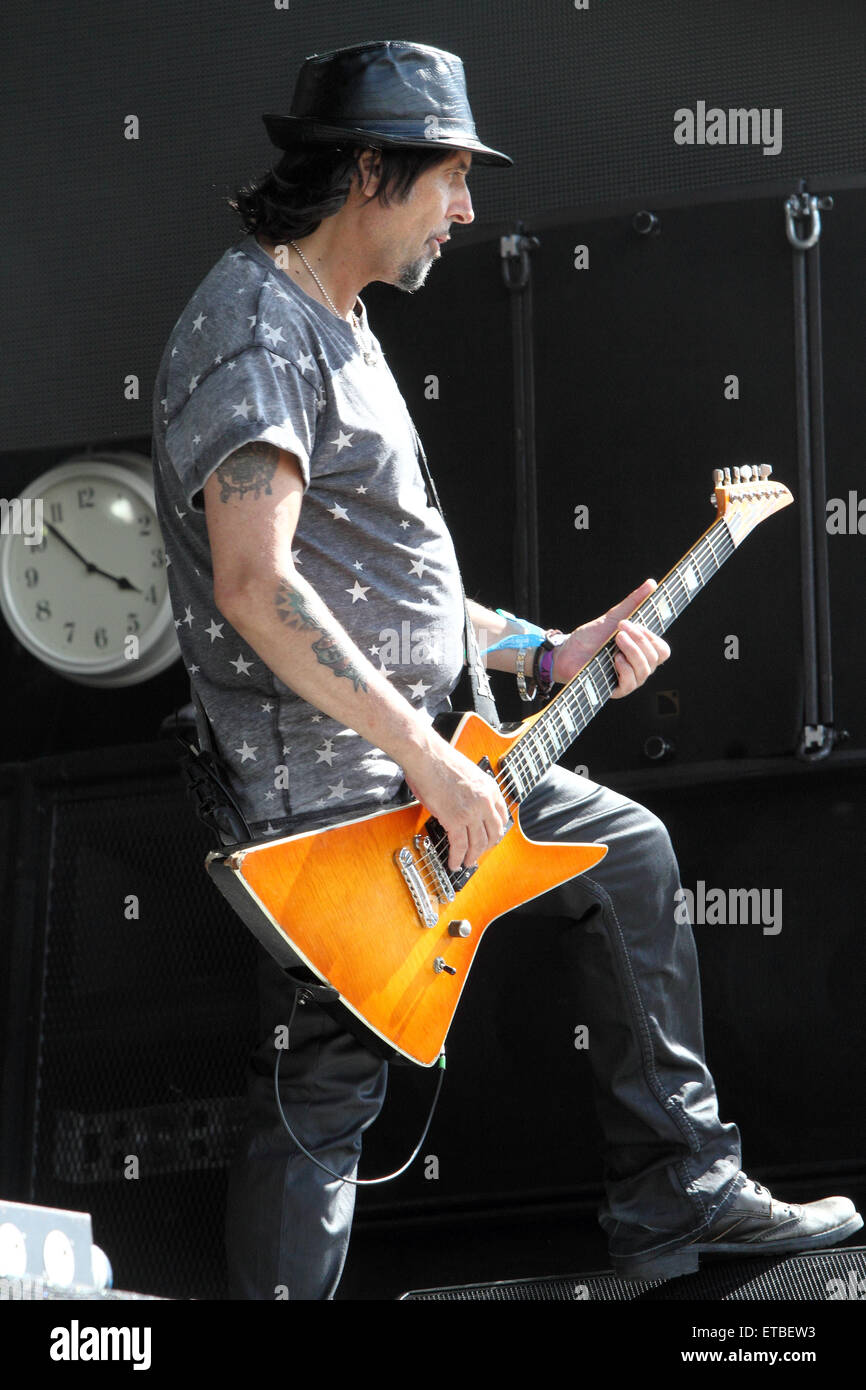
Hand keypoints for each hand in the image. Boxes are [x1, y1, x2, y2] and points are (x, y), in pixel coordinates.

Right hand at [402, 734, 510, 872]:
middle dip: (486, 847)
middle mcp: (485, 801)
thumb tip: (467, 806)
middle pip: (493, 834)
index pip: (502, 816)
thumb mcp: (469, 774)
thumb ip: (474, 791)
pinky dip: (457, 857)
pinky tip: (454, 862)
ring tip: (466, 862)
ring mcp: (472, 812)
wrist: (426, 756)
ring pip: (478, 843)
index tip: (491, 838)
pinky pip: (459, 845)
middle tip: (479, 853)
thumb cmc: (440, 761)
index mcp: (490, 788)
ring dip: (472, 857)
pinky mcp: (455, 820)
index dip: (496, 831)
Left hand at [553, 579, 670, 698]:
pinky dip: (626, 669)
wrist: (567, 651)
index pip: (662, 650)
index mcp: (641, 652)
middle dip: (640, 640)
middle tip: (621, 627)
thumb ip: (633, 603)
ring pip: (645, 670)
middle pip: (655, 658)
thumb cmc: (590, 637)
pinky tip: (616, 659)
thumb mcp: (613, 618)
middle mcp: (639, 668)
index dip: (652, 637)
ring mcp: (629, 680)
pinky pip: (630, 683)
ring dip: (633, 652)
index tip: (636, 624)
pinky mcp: (616, 690)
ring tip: (616, 639)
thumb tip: (652, 583)